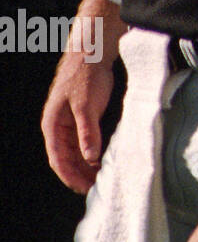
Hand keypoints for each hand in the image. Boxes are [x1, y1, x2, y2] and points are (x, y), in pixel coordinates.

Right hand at [41, 43, 115, 192]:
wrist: (91, 53)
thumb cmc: (85, 76)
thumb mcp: (86, 106)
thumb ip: (88, 132)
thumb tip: (90, 158)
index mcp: (52, 125)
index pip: (58, 159)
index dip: (70, 176)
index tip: (84, 188)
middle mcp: (58, 127)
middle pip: (66, 159)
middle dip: (79, 175)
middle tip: (95, 188)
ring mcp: (69, 123)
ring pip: (74, 152)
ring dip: (85, 166)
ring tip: (99, 178)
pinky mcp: (81, 118)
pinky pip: (83, 142)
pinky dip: (90, 153)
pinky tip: (101, 161)